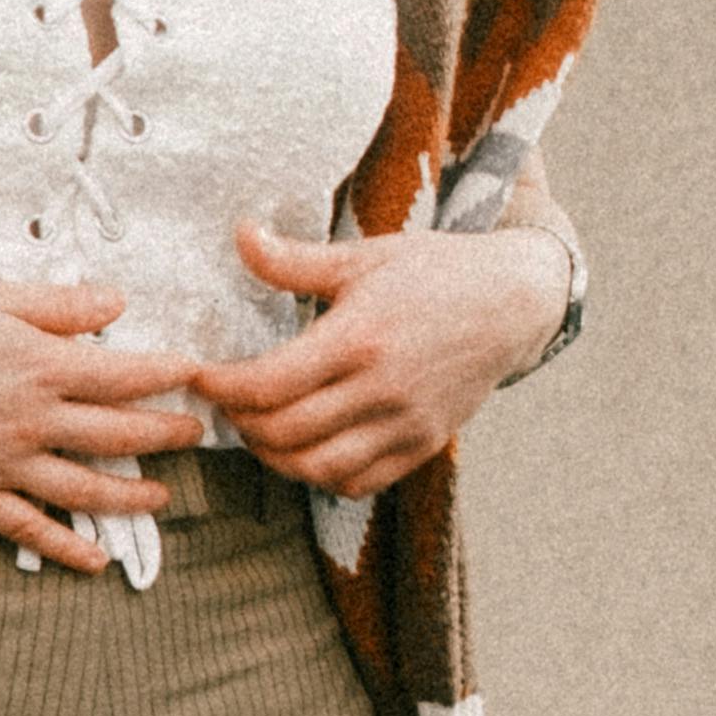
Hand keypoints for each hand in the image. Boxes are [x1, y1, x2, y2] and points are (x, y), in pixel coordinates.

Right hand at [0, 273, 214, 570]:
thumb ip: (54, 304)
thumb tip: (116, 305)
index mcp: (39, 366)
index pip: (126, 374)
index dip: (168, 375)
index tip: (197, 374)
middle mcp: (32, 421)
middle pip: (119, 434)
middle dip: (165, 434)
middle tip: (194, 433)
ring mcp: (5, 465)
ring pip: (86, 489)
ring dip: (133, 497)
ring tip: (164, 497)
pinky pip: (30, 529)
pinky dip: (67, 547)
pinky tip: (95, 560)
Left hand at [195, 219, 569, 498]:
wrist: (513, 302)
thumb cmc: (435, 272)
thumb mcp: (364, 256)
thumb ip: (295, 260)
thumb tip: (241, 233)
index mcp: (360, 337)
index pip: (268, 383)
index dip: (222, 387)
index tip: (201, 376)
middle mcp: (382, 389)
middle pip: (285, 431)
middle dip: (240, 423)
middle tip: (224, 403)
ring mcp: (406, 424)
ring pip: (319, 468)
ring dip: (274, 458)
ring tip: (258, 430)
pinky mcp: (423, 445)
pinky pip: (359, 482)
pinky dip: (321, 475)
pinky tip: (304, 449)